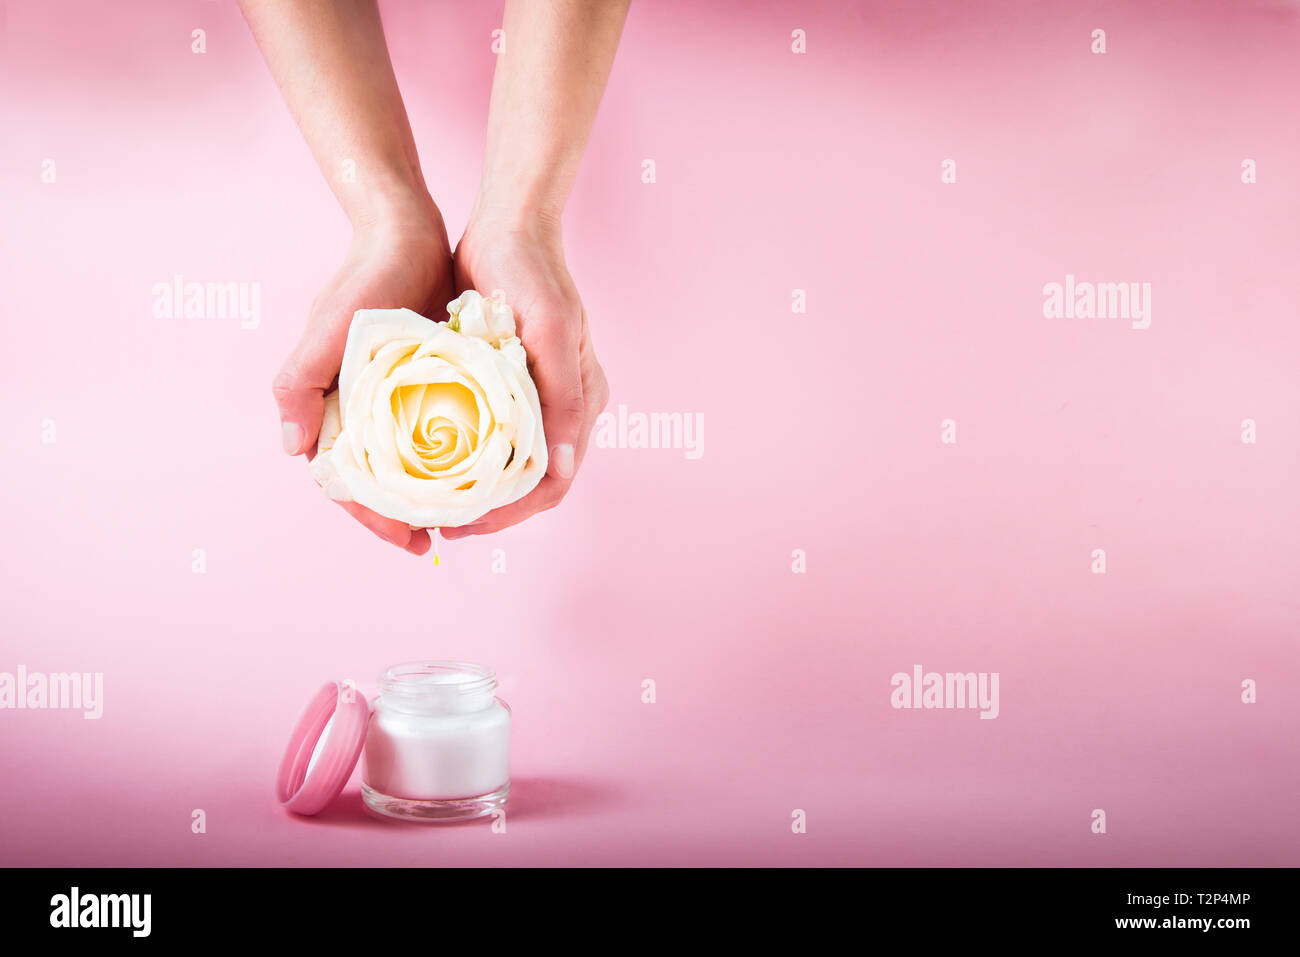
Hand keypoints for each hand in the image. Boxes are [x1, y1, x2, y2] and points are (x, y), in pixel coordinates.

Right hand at [273, 205, 455, 554]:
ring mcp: (391, 400)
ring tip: (464, 519)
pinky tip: (479, 474)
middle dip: (406, 517)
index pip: (347, 484)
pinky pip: (436, 433)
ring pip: (408, 465)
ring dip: (430, 495)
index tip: (416, 542)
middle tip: (445, 539)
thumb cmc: (363, 278)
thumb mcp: (327, 326)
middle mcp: (358, 409)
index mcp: (329, 407)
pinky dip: (452, 458)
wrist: (404, 233)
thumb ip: (299, 382)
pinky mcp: (423, 383)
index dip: (376, 519)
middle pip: (379, 483)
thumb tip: (295, 450)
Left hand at [442, 215, 608, 538]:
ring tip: (435, 504)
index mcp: (582, 401)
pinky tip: (436, 463)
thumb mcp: (548, 332)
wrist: (510, 225)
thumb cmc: (530, 272)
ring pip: (512, 464)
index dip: (513, 512)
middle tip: (443, 524)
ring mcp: (541, 396)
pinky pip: (496, 435)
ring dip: (479, 489)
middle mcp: (566, 406)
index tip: (466, 523)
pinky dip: (470, 457)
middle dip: (492, 510)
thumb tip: (560, 469)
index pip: (553, 481)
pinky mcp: (512, 383)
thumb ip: (562, 399)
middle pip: (533, 482)